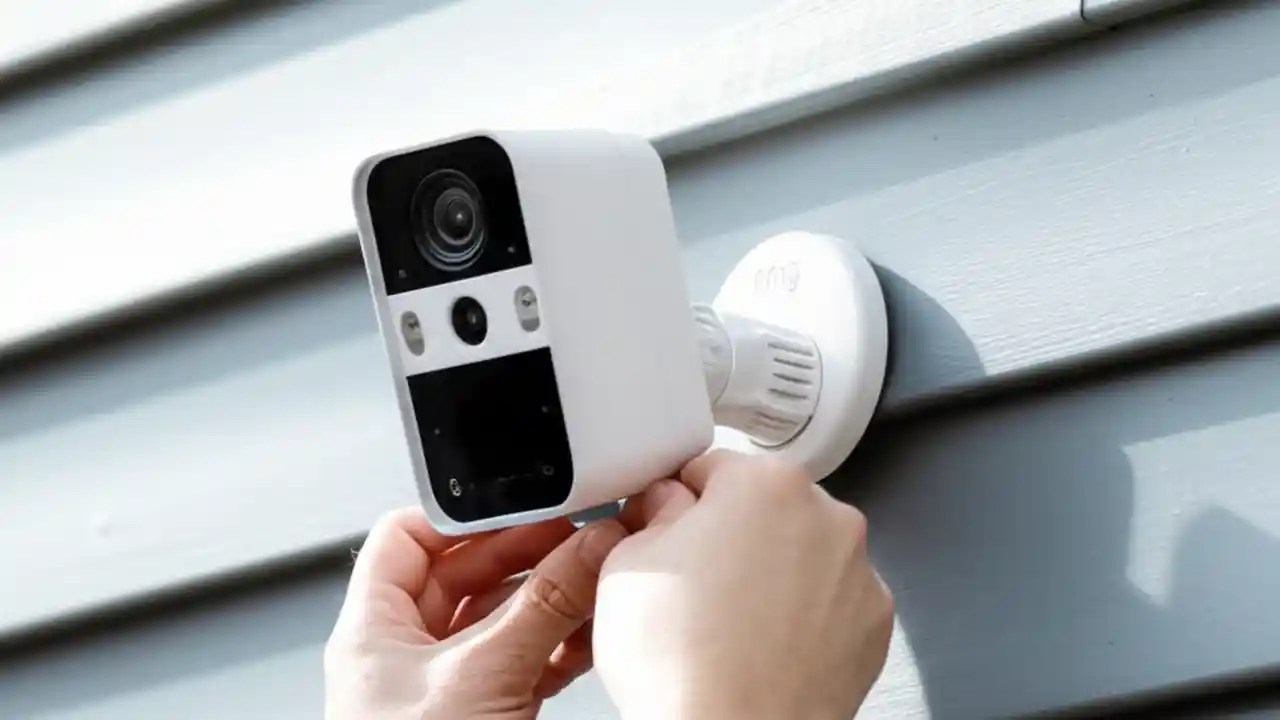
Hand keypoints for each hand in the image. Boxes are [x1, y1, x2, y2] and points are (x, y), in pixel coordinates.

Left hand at [324, 507, 625, 719]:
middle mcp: (406, 654)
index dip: (462, 515)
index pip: (407, 538)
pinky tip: (592, 632)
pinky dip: (561, 642)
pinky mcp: (486, 714)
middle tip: (578, 532)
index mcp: (374, 631)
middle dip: (526, 551)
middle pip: (466, 573)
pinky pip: (525, 659)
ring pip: (502, 617)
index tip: (521, 502)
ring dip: (552, 596)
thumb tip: (589, 547)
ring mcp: (447, 686)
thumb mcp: (480, 678)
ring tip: (597, 576)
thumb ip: (540, 606)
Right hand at [595, 451, 893, 719]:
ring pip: (800, 553)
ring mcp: (857, 571)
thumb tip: (667, 506)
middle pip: (762, 508)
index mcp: (765, 483)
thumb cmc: (684, 664)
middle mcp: (826, 516)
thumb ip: (654, 513)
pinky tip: (765, 645)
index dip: (676, 504)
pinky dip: (803, 615)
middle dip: (730, 537)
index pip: (708, 469)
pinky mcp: (873, 623)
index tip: (666, 532)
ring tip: (730, 625)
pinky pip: (829, 600)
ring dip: (771, 574)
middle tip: (693, 587)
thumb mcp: (628, 563)